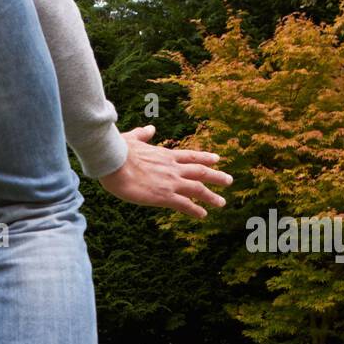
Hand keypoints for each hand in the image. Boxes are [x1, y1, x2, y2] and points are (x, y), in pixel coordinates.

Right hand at [98, 125, 231, 218]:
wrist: (114, 161)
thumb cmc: (119, 150)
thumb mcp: (132, 138)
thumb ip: (143, 134)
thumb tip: (150, 128)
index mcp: (165, 155)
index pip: (190, 156)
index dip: (205, 158)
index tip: (217, 159)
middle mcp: (173, 168)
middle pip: (200, 172)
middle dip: (216, 176)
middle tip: (229, 181)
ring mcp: (170, 182)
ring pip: (198, 189)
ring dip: (211, 196)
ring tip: (221, 203)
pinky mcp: (164, 196)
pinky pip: (184, 204)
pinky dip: (195, 210)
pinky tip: (203, 215)